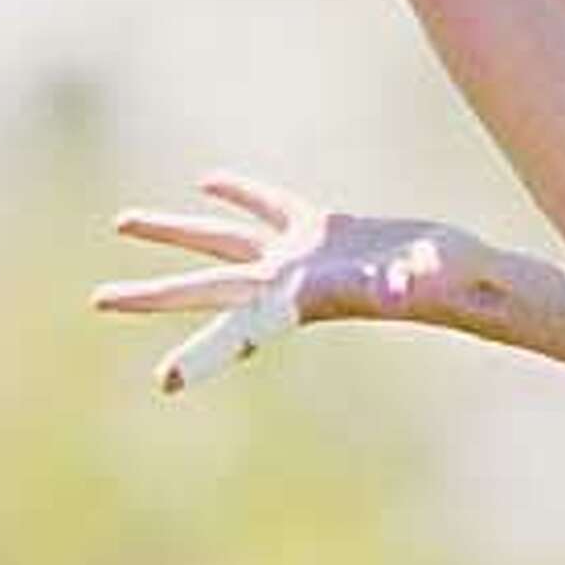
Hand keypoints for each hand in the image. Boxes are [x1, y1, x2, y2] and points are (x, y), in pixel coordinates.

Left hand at [92, 171, 500, 393]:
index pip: (245, 331)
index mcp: (306, 299)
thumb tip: (400, 290)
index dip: (206, 357)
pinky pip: (268, 207)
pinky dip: (238, 194)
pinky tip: (208, 182)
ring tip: (122, 222)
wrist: (466, 275)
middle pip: (208, 287)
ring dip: (175, 231)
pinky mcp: (323, 229)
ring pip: (224, 240)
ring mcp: (303, 255)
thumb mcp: (427, 279)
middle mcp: (292, 282)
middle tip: (98, 301)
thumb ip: (410, 283)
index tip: (165, 383)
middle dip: (154, 294)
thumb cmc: (451, 282)